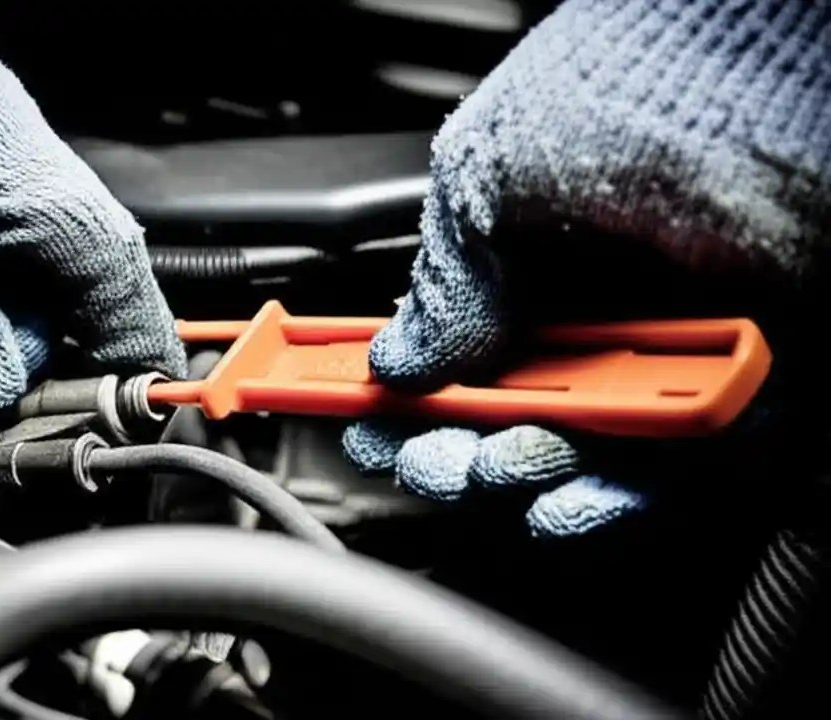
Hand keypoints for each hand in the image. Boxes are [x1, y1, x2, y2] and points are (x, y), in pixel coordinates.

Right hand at [343, 0, 829, 537]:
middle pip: (501, 419)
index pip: (446, 354)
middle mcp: (585, 311)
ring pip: (576, 458)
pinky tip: (570, 500)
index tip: (359, 424)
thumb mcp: (488, 178)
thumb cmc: (626, 92)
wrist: (752, 78)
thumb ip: (441, 281)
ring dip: (522, 482)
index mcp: (520, 264)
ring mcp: (655, 353)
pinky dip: (611, 503)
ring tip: (501, 464)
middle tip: (427, 456)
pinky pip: (667, 475)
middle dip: (450, 456)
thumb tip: (398, 362)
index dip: (395, 398)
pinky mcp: (731, 390)